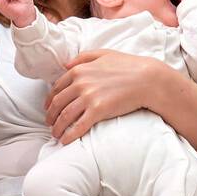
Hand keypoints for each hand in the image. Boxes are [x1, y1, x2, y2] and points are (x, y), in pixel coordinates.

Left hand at [43, 49, 169, 144]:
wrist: (147, 79)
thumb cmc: (129, 65)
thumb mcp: (104, 54)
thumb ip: (83, 57)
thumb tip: (66, 64)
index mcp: (79, 70)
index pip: (57, 88)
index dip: (50, 100)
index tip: (49, 108)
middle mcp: (80, 83)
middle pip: (57, 103)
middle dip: (51, 116)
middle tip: (50, 124)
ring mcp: (88, 97)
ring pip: (65, 116)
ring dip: (58, 128)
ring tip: (56, 135)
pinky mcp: (98, 111)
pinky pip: (78, 126)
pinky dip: (69, 136)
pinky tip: (65, 142)